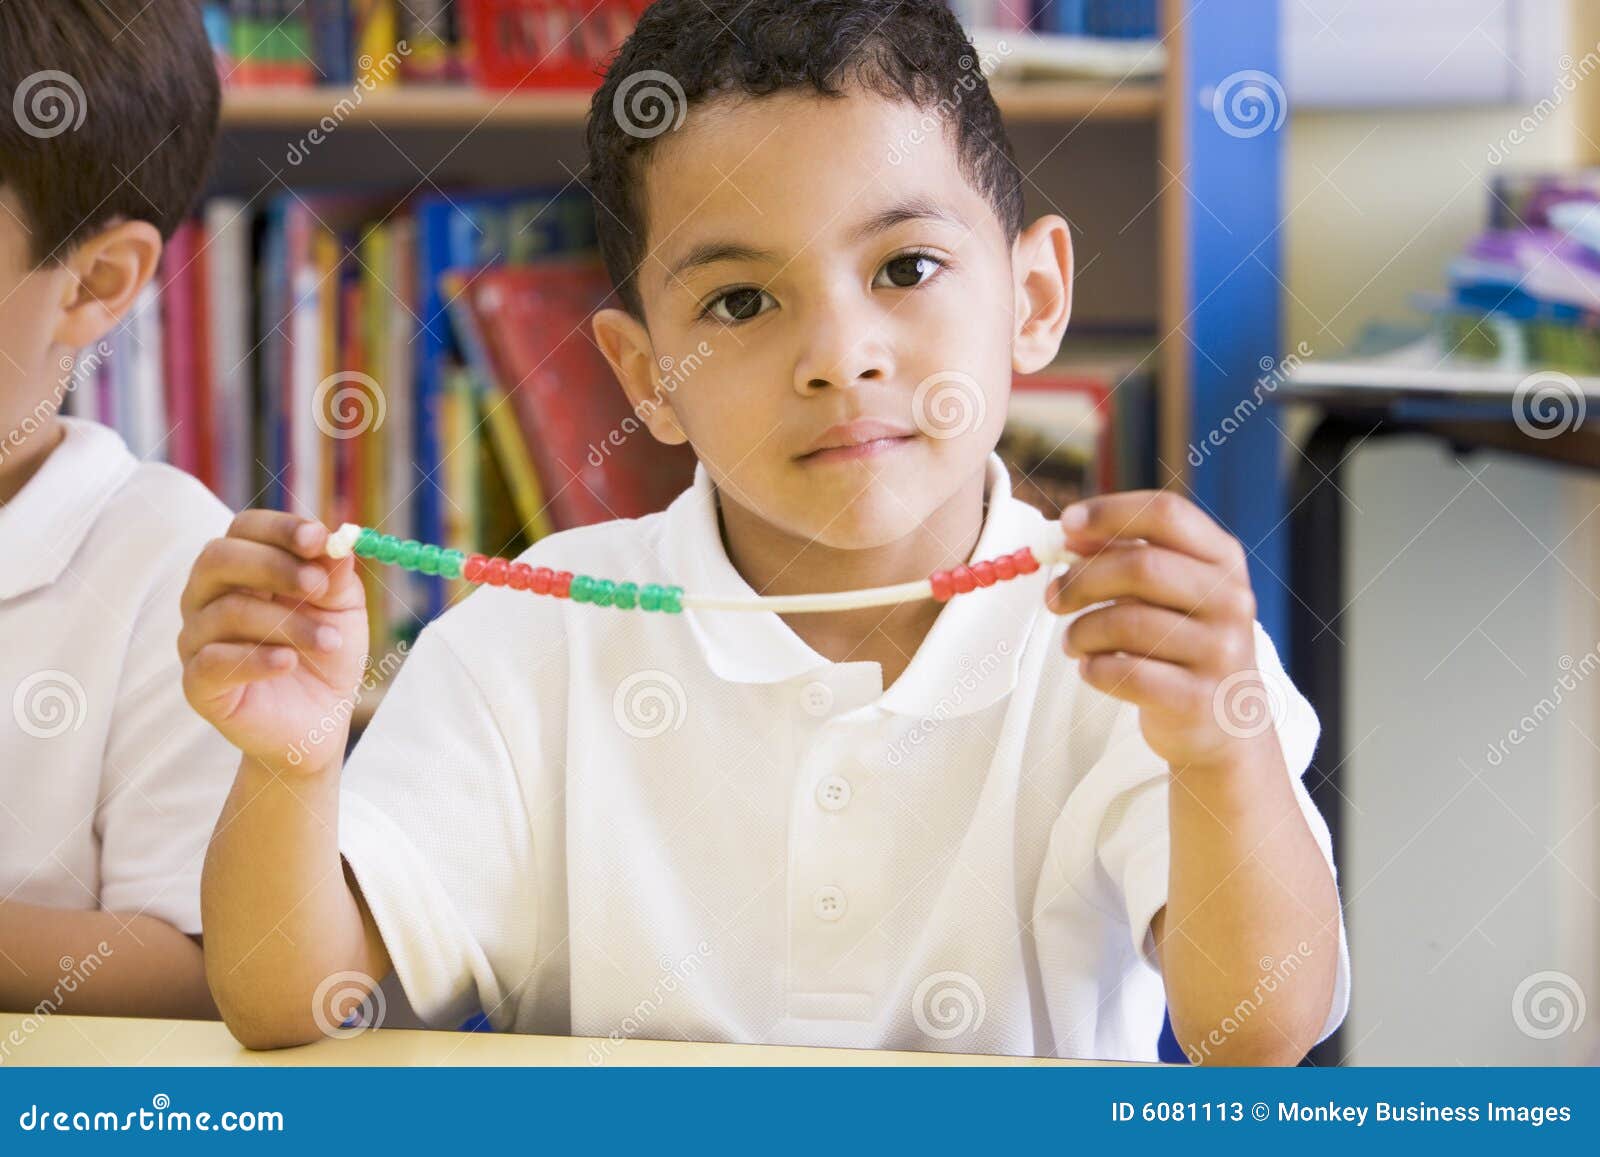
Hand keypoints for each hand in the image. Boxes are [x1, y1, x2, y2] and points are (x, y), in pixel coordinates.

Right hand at [178, 511, 368, 773]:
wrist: (318, 720)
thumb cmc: (325, 653)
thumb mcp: (343, 611)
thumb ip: (336, 578)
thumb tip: (338, 543)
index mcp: (243, 568)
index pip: (244, 528)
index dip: (279, 529)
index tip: (319, 538)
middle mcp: (208, 596)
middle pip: (219, 559)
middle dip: (274, 566)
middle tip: (318, 586)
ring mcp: (197, 639)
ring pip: (227, 611)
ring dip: (288, 623)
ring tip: (330, 642)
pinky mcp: (197, 683)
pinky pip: (216, 660)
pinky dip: (258, 658)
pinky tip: (290, 662)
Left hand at [1046, 491, 1269, 768]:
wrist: (1223, 720)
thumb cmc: (1180, 642)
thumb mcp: (1167, 591)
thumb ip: (1124, 556)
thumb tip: (1071, 533)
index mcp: (1223, 560)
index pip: (1166, 514)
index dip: (1109, 513)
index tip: (1066, 524)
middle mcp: (1231, 601)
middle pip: (1140, 567)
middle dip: (1082, 580)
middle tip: (1054, 597)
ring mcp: (1220, 652)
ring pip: (1125, 624)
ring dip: (1081, 631)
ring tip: (1074, 641)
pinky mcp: (1196, 699)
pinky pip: (1124, 674)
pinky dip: (1094, 669)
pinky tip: (1093, 669)